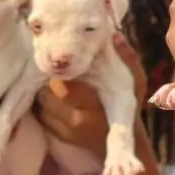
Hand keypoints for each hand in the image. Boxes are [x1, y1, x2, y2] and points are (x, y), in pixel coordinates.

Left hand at [35, 34, 146, 149]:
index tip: (61, 58)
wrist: (121, 138)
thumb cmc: (128, 106)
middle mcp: (74, 120)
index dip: (58, 71)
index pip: (63, 87)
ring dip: (44, 90)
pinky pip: (41, 114)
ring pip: (41, 103)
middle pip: (46, 94)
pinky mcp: (58, 134)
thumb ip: (127, 59)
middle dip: (48, 79)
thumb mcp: (134, 81)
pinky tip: (53, 93)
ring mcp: (64, 130)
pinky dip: (44, 103)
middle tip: (55, 67)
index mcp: (92, 105)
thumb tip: (114, 35)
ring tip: (53, 79)